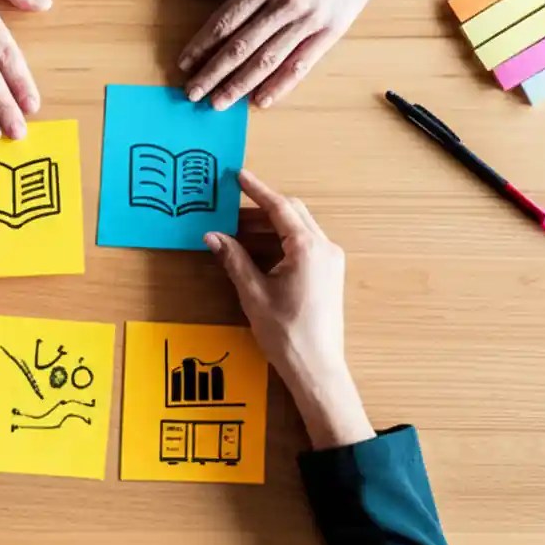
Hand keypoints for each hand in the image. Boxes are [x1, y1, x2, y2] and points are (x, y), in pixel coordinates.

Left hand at [178, 0, 384, 110]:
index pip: (225, 20)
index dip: (201, 45)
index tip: (185, 62)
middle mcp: (285, 3)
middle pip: (240, 46)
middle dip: (213, 73)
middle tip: (194, 92)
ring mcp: (309, 20)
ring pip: (266, 60)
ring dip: (239, 85)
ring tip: (220, 102)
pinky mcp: (330, 31)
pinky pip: (301, 64)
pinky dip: (280, 85)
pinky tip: (262, 100)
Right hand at [204, 170, 373, 449]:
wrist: (317, 368)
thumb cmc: (286, 334)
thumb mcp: (253, 294)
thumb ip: (234, 259)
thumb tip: (213, 236)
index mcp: (307, 248)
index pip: (279, 207)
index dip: (257, 190)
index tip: (238, 176)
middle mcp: (324, 248)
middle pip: (293, 213)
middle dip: (262, 208)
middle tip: (232, 209)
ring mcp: (331, 260)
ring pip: (299, 228)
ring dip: (271, 225)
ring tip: (239, 232)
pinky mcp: (330, 273)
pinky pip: (306, 244)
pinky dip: (282, 240)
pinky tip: (260, 251)